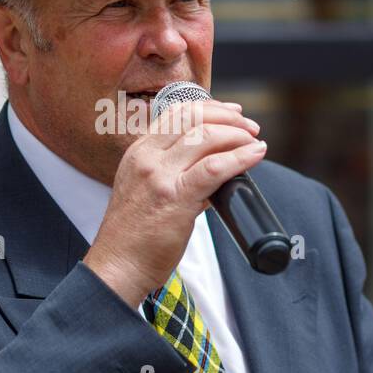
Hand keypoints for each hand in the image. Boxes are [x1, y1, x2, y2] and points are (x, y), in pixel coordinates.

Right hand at [83, 99, 263, 308]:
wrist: (118, 266)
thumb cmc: (133, 236)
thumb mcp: (145, 191)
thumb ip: (173, 175)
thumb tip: (212, 171)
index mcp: (138, 152)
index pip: (175, 112)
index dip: (209, 106)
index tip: (232, 112)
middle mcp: (146, 158)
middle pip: (192, 118)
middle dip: (228, 117)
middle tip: (250, 127)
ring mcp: (159, 176)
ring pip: (205, 137)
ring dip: (237, 135)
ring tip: (254, 142)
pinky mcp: (175, 198)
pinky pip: (215, 168)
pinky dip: (240, 157)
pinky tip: (255, 155)